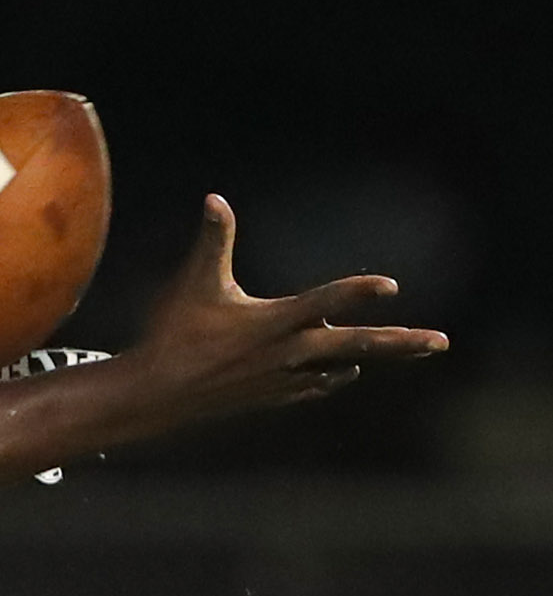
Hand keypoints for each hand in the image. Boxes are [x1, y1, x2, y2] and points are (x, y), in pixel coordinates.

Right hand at [131, 195, 447, 421]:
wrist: (155, 397)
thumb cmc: (173, 335)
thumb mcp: (194, 283)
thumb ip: (213, 240)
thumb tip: (214, 198)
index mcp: (271, 323)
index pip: (324, 302)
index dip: (357, 292)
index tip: (390, 286)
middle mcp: (285, 353)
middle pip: (354, 346)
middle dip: (399, 343)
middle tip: (440, 342)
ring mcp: (281, 378)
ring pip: (341, 366)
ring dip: (376, 356)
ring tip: (413, 349)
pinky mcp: (271, 395)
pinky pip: (314, 385)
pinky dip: (334, 375)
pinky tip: (348, 372)